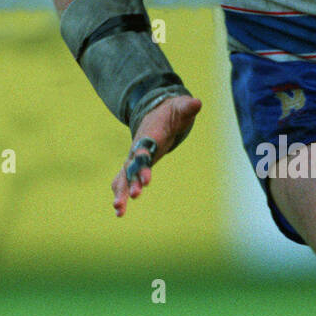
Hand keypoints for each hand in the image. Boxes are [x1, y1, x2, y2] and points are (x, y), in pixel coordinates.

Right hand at [111, 94, 201, 216]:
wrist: (157, 115)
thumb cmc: (172, 113)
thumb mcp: (181, 109)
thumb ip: (187, 107)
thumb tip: (197, 103)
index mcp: (148, 137)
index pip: (144, 152)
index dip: (144, 164)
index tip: (147, 181)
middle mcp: (137, 149)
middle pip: (131, 167)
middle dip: (132, 182)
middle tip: (134, 196)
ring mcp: (133, 158)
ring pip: (124, 177)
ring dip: (121, 193)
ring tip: (119, 211)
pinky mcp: (133, 166)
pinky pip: (124, 180)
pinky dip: (120, 193)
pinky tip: (119, 212)